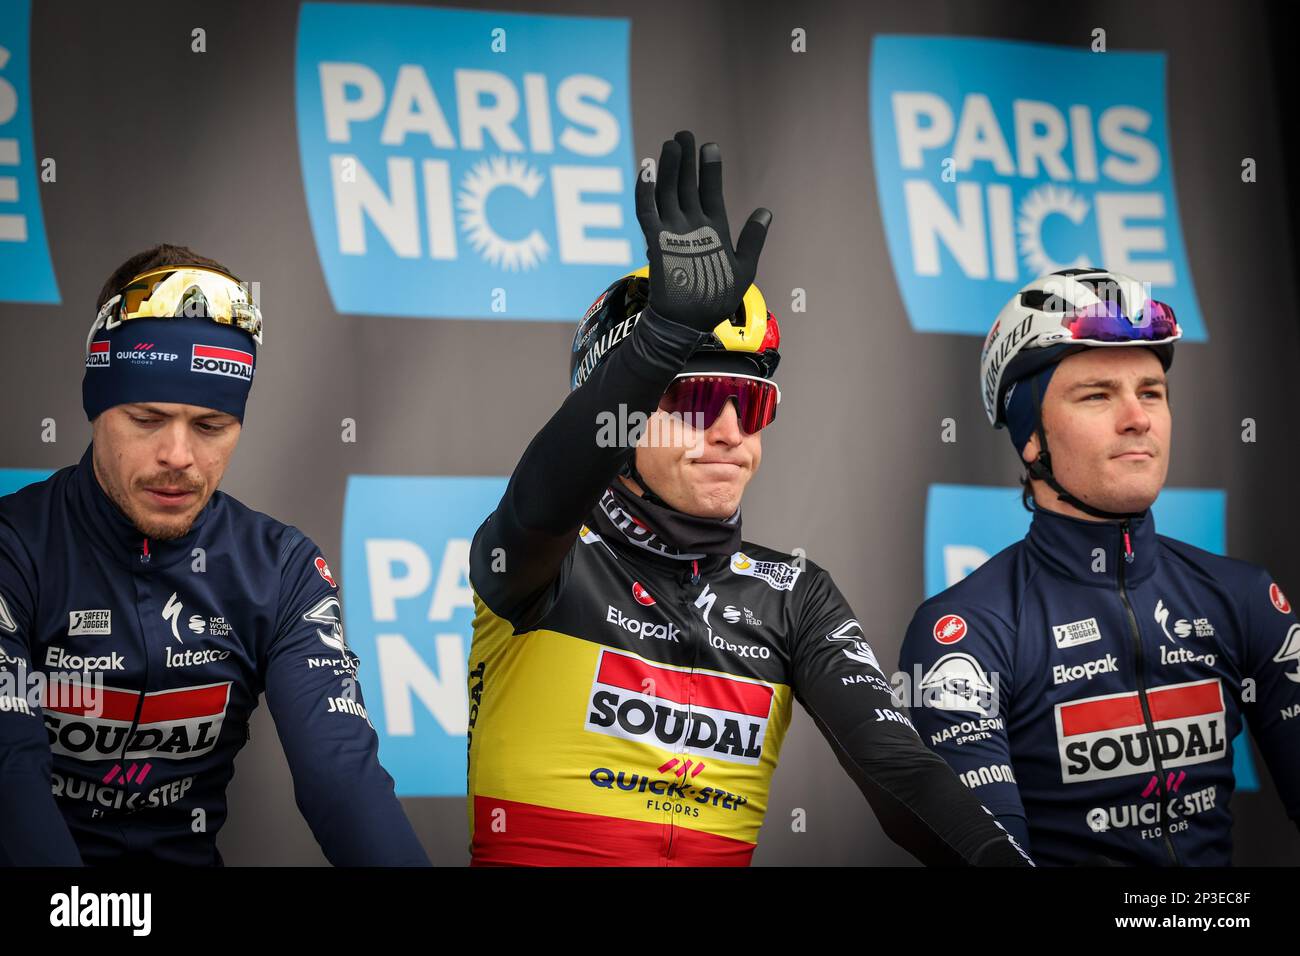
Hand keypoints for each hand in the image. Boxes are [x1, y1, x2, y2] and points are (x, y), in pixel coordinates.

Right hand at [634, 130, 771, 331]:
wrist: (690, 322)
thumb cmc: (717, 299)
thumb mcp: (744, 267)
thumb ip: (752, 238)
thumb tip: (766, 210)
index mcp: (713, 229)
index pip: (710, 191)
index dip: (710, 169)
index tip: (710, 145)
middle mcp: (691, 226)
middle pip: (686, 185)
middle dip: (686, 160)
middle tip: (684, 134)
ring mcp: (672, 232)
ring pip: (667, 193)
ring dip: (668, 168)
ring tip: (670, 145)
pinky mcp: (656, 242)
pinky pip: (647, 212)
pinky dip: (645, 192)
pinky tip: (647, 171)